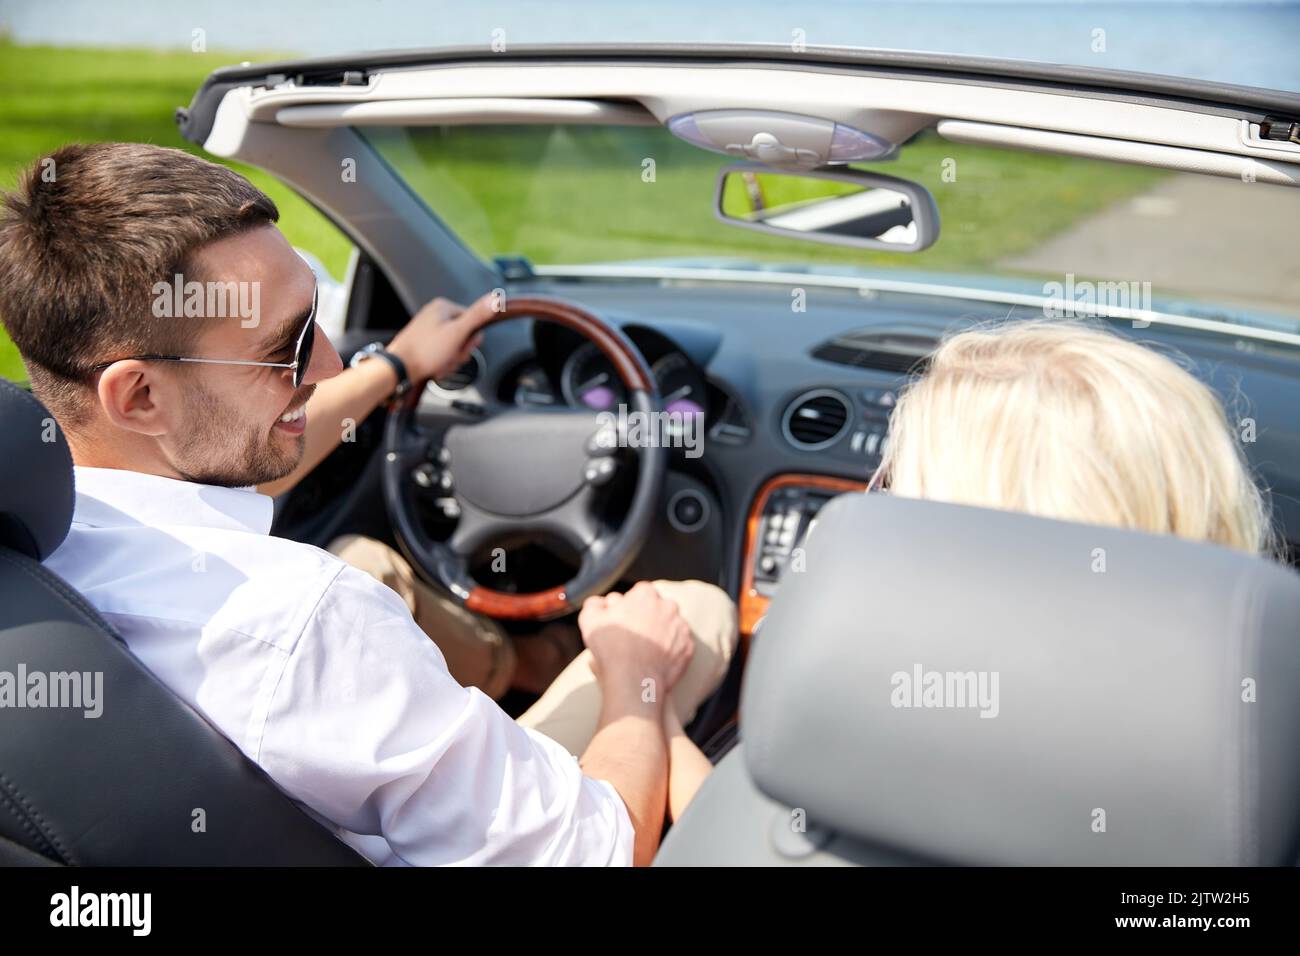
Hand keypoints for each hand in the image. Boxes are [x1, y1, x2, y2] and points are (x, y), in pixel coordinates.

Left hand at [385, 292, 498, 383]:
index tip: (460, 347)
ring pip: (453, 346)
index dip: (471, 339)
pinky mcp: (424, 342)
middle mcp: (435, 314)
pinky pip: (442, 352)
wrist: (400, 369)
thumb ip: (478, 316)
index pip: (473, 321)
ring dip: (451, 360)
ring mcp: (428, 329)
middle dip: (459, 352)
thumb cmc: (425, 351)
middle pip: (463, 335)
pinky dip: (442, 362)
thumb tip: (496, 298)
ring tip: (440, 363)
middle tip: (448, 357)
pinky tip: (434, 366)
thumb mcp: (457, 333)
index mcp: (443, 307)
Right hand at [578, 582, 693, 696]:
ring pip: (669, 626)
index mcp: (646, 593)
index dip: (628, 607)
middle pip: (656, 608)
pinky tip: (654, 660)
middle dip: (646, 618)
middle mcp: (668, 606)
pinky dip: (669, 651)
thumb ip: (595, 604)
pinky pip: (678, 645)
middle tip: (632, 638)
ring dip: (659, 634)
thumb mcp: (590, 619)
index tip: (622, 622)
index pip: (638, 594)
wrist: (633, 680)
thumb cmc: (611, 648)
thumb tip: (601, 603)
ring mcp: (682, 627)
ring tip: (643, 651)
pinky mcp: (688, 647)